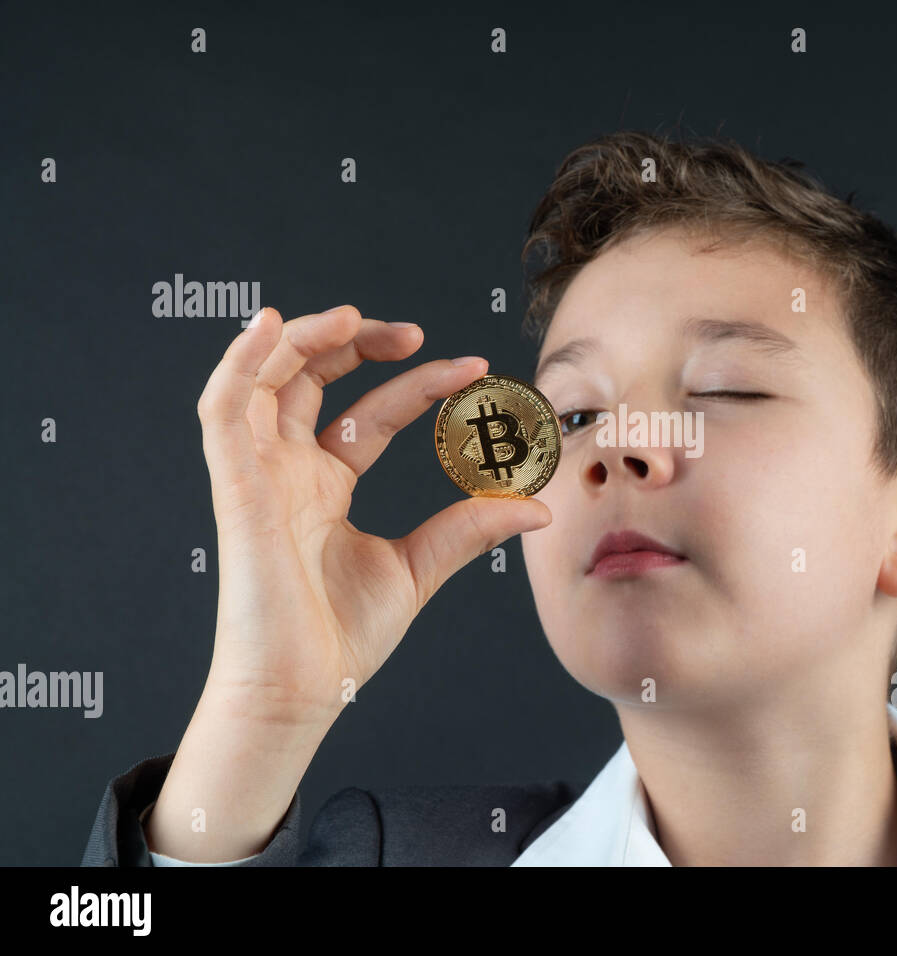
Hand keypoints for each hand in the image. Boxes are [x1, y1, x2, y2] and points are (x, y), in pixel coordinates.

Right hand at [195, 305, 550, 728]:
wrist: (304, 691)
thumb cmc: (344, 639)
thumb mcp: (420, 568)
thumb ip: (470, 528)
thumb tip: (537, 506)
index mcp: (325, 486)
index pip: (372, 412)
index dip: (418, 383)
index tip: (474, 368)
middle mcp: (288, 470)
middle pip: (310, 379)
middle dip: (357, 342)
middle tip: (414, 334)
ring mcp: (258, 474)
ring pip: (263, 379)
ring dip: (301, 337)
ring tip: (353, 316)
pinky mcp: (235, 486)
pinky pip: (222, 409)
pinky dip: (239, 362)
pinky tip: (268, 324)